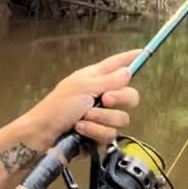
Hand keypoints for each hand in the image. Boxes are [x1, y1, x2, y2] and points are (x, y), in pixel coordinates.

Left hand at [21, 49, 141, 147]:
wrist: (44, 135)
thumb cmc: (58, 106)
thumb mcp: (82, 88)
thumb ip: (109, 81)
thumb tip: (128, 71)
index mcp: (96, 78)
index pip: (117, 65)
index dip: (130, 59)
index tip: (143, 52)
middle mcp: (102, 96)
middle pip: (130, 95)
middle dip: (120, 98)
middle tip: (105, 99)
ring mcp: (103, 117)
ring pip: (122, 118)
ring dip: (101, 118)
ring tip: (83, 118)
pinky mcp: (101, 136)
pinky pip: (111, 134)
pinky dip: (95, 132)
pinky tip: (80, 130)